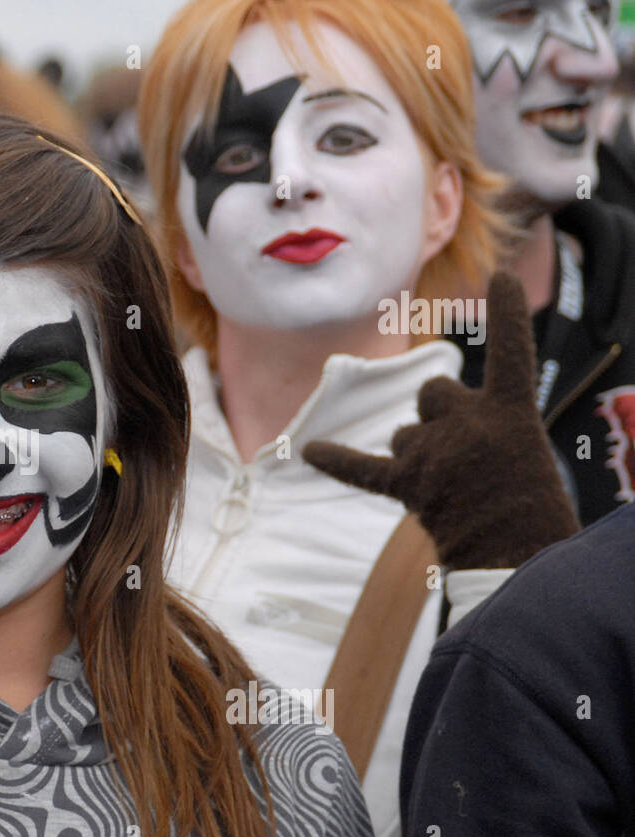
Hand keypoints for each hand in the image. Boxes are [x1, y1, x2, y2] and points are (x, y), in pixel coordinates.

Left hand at [303, 272, 579, 570]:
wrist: (514, 556)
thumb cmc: (529, 509)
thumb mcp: (522, 453)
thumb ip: (480, 426)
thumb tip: (420, 427)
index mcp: (513, 413)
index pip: (513, 352)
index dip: (508, 315)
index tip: (503, 279)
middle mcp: (469, 422)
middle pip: (434, 393)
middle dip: (440, 414)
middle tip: (465, 456)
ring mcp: (434, 452)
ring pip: (405, 434)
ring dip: (415, 451)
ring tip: (445, 488)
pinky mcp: (405, 483)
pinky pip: (362, 467)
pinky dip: (336, 460)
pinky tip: (308, 451)